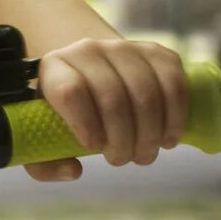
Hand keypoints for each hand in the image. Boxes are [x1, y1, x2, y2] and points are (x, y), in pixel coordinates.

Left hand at [27, 38, 188, 181]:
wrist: (93, 72)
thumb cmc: (68, 112)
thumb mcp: (45, 135)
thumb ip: (46, 164)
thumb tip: (75, 171)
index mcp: (54, 67)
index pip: (70, 91)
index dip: (85, 123)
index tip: (94, 147)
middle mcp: (88, 50)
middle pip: (112, 98)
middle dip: (122, 139)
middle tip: (122, 159)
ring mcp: (124, 49)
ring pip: (145, 94)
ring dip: (150, 134)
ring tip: (144, 154)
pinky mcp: (157, 53)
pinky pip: (174, 86)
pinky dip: (175, 119)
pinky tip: (167, 139)